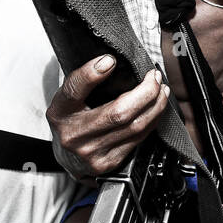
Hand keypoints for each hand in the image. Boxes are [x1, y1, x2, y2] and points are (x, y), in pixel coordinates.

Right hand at [46, 55, 170, 178]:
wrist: (67, 158)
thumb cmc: (71, 121)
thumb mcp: (68, 98)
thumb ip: (84, 80)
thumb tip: (110, 61)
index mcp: (61, 112)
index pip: (73, 90)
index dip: (91, 74)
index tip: (110, 60)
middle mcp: (74, 135)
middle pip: (118, 113)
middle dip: (145, 92)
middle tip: (154, 77)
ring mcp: (93, 153)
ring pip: (135, 126)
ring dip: (155, 105)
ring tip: (161, 90)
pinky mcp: (109, 162)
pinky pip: (139, 138)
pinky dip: (152, 119)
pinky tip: (156, 107)